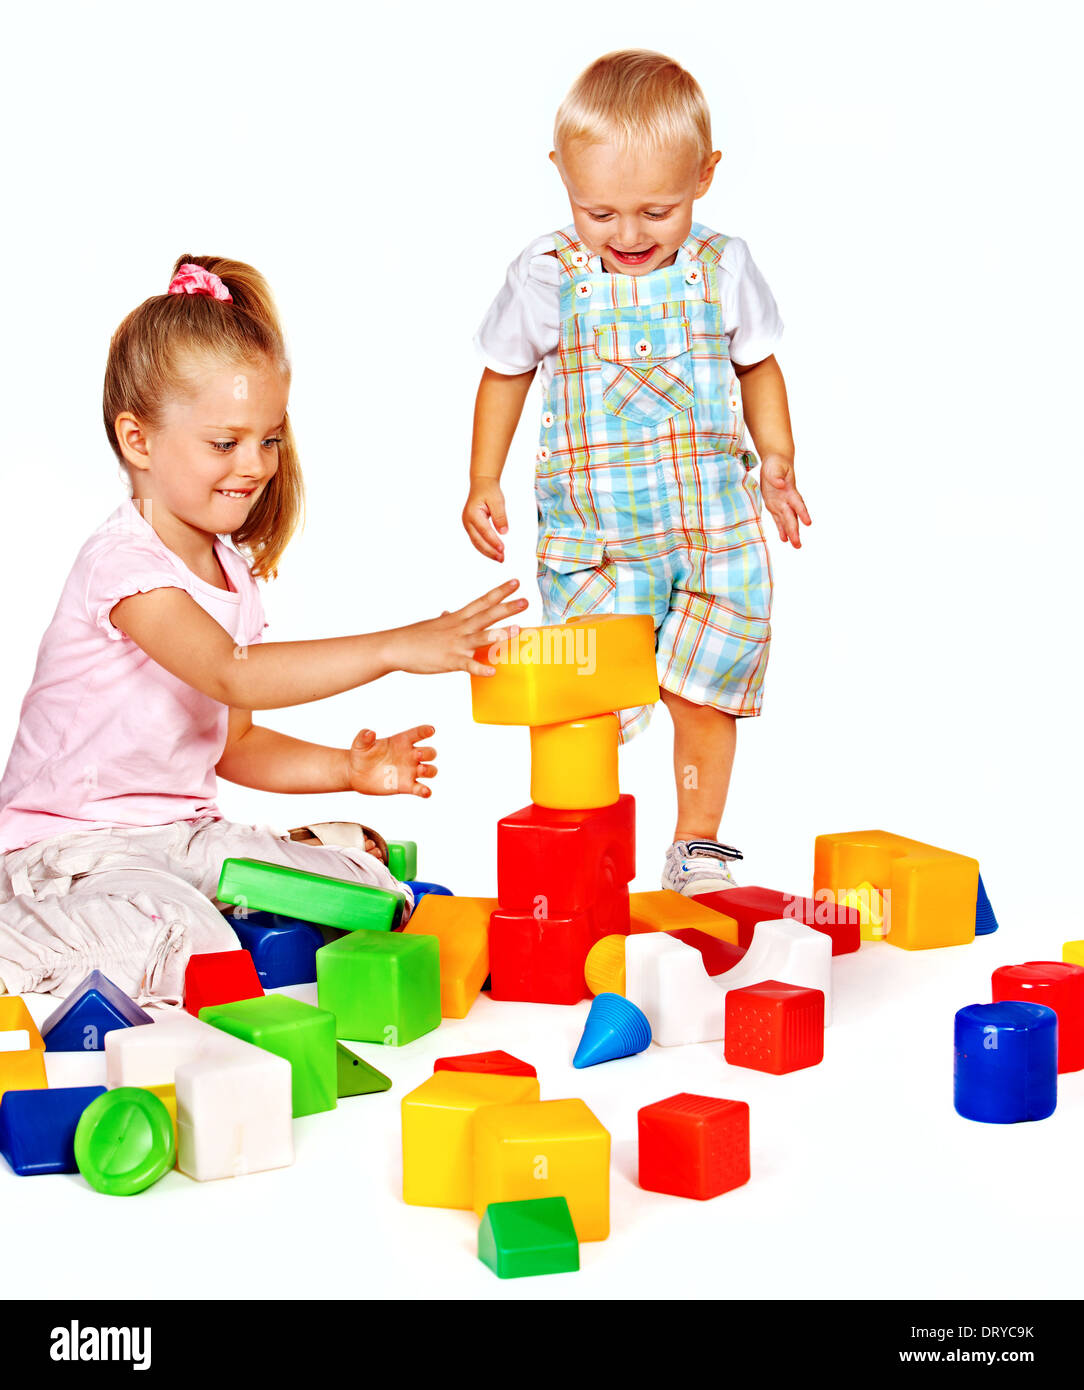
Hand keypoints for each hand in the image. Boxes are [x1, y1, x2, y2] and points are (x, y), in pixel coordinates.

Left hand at [344, 726, 437, 798]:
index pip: (418, 733)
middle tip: (417, 754)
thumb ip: (364, 737)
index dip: (426, 731)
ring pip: (430, 770)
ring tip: (420, 770)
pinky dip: (426, 791)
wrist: (356, 774)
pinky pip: (421, 789)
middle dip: (427, 753)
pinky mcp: (406, 786)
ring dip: (430, 770)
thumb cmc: (361, 754)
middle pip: (430, 752)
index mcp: (402, 742)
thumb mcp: (360, 744)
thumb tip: (369, 733)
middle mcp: (410, 756)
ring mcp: (410, 772)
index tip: (431, 730)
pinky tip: (425, 792)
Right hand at [386, 578, 526, 676]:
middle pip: (487, 615)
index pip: (482, 601)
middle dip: (507, 608)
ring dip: (500, 634)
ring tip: (518, 629)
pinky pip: (468, 666)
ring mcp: (456, 644)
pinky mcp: (449, 661)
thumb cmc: (414, 637)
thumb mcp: (434, 624)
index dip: (500, 592)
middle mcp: (459, 628)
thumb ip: (446, 619)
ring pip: (481, 637)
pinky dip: (481, 669)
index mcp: (457, 618)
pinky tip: (493, 671)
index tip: (516, 582)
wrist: (395, 647)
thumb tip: (448, 612)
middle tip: (526, 600)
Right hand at [462, 479, 508, 560]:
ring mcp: (467, 524)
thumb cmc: (489, 491)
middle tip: (502, 558)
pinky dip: (485, 547)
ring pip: (476, 542)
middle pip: (478, 540)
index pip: (484, 531)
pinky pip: (477, 540)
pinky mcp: (470, 527)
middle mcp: (467, 520)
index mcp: (473, 513)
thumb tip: (504, 532)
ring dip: (488, 552)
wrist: (482, 484)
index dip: (493, 541)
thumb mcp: (498, 501)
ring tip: (500, 558)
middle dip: (490, 551)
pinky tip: (493, 552)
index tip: (502, 549)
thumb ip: (500, 516)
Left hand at [760, 455, 811, 547]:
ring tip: (795, 545)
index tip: (808, 523)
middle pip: (792, 517)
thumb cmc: (777, 463)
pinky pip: (779, 519)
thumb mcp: (775, 466)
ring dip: (791, 533)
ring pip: (787, 521)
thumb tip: (780, 484)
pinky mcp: (774, 505)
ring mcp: (781, 503)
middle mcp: (787, 499)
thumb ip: (776, 476)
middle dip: (795, 531)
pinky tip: (784, 539)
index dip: (802, 513)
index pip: (797, 503)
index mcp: (789, 490)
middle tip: (798, 544)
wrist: (776, 462)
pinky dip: (782, 529)